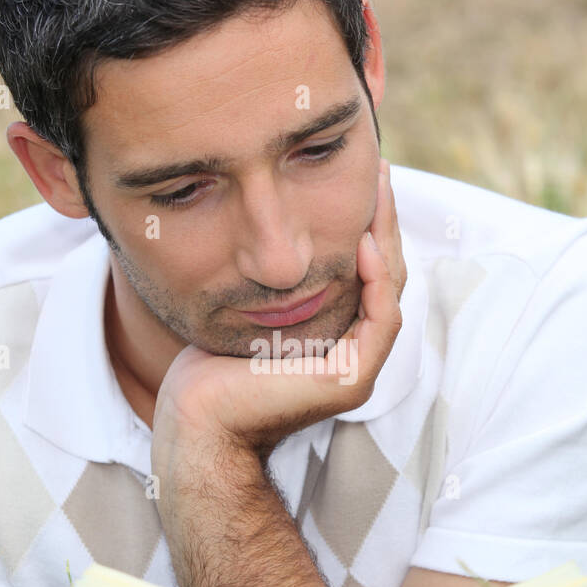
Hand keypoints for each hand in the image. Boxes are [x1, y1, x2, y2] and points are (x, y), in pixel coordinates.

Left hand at [151, 157, 405, 470]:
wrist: (196, 417)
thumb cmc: (209, 368)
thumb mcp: (245, 307)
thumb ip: (271, 279)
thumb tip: (269, 230)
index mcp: (335, 338)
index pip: (368, 273)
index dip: (370, 225)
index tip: (364, 179)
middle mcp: (354, 352)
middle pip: (387, 273)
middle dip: (386, 220)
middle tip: (382, 170)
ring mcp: (357, 368)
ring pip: (391, 291)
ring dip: (388, 238)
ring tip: (381, 191)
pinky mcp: (350, 378)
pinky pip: (382, 320)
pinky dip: (378, 280)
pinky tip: (363, 243)